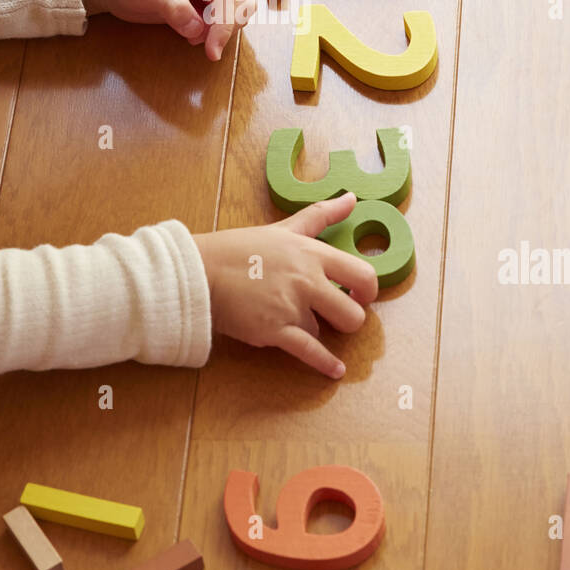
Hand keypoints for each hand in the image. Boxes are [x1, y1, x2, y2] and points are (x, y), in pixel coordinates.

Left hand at [81, 0, 256, 60]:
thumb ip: (172, 7)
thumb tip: (197, 28)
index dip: (224, 26)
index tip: (212, 51)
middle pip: (241, 3)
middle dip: (226, 27)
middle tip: (200, 43)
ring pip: (237, 12)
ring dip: (220, 30)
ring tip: (190, 34)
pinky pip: (223, 18)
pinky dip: (213, 31)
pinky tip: (190, 31)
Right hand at [192, 193, 378, 378]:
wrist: (201, 271)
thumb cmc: (239, 249)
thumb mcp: (283, 228)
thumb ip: (321, 215)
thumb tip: (352, 198)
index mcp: (312, 253)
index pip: (363, 274)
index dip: (368, 290)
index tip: (359, 295)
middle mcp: (307, 280)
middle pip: (353, 313)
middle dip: (350, 318)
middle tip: (339, 316)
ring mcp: (291, 307)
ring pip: (327, 331)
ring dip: (319, 331)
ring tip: (305, 325)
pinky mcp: (274, 331)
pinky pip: (310, 352)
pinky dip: (325, 364)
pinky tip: (335, 371)